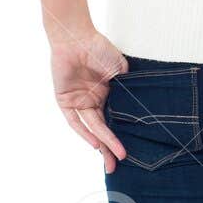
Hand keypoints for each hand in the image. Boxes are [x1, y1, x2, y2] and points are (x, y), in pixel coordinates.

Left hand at [50, 30, 128, 171]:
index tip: (130, 152)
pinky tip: (95, 144)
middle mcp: (93, 101)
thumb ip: (126, 90)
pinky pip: (75, 121)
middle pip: (103, 130)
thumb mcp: (120, 70)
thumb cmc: (99, 49)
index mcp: (107, 95)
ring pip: (92, 128)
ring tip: (111, 159)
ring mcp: (79, 102)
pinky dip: (84, 133)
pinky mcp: (65, 100)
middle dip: (111, 149)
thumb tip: (137, 111)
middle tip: (118, 165)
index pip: (115, 120)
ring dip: (102, 144)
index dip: (121, 136)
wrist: (77, 37)